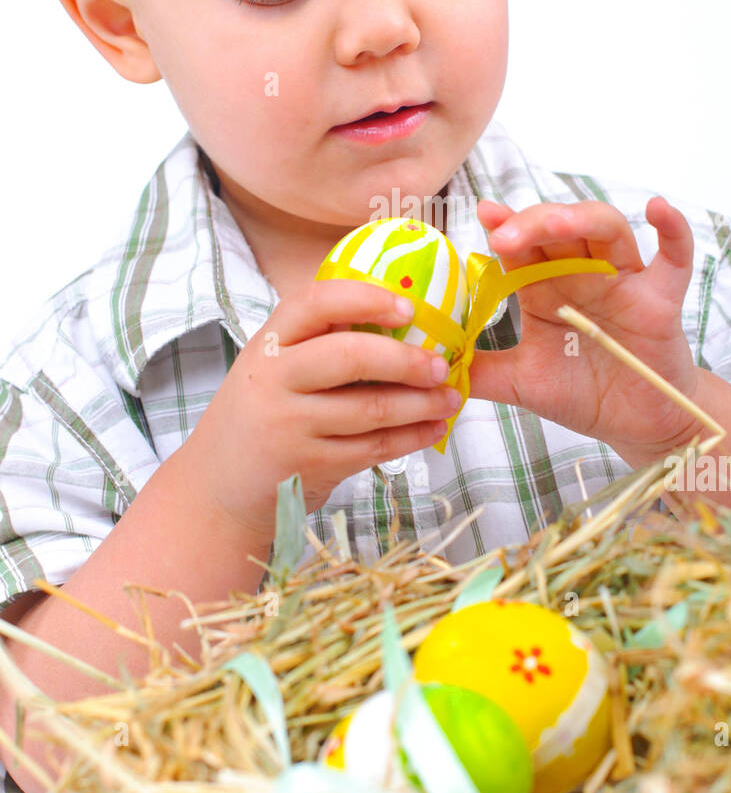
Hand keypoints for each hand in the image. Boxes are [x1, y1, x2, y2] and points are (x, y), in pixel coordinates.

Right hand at [181, 279, 460, 535]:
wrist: (216, 494)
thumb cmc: (260, 418)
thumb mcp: (273, 371)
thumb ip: (318, 345)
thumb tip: (403, 322)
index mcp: (269, 343)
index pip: (315, 302)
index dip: (365, 298)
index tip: (407, 306)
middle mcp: (274, 379)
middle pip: (350, 356)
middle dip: (407, 359)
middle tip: (442, 364)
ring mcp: (291, 426)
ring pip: (372, 408)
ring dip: (422, 403)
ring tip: (451, 397)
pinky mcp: (311, 466)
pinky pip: (374, 448)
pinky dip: (412, 437)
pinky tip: (433, 428)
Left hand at [470, 196, 701, 466]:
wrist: (637, 425)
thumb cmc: (583, 393)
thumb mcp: (521, 383)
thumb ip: (479, 371)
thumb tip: (428, 366)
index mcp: (545, 286)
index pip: (522, 246)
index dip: (505, 226)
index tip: (485, 214)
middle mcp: (583, 274)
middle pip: (559, 229)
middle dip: (532, 224)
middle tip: (506, 236)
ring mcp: (624, 282)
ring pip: (607, 231)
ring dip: (581, 220)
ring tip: (556, 224)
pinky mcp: (662, 300)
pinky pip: (675, 258)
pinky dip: (672, 231)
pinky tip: (659, 208)